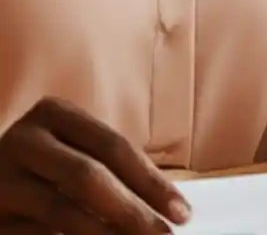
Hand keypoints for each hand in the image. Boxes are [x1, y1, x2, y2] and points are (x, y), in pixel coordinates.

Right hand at [0, 98, 190, 233]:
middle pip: (88, 177)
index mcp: (54, 114)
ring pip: (60, 211)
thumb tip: (168, 209)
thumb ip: (119, 173)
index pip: (113, 147)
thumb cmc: (52, 167)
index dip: (151, 182)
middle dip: (132, 211)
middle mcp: (22, 141)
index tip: (182, 213)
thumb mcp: (82, 153)